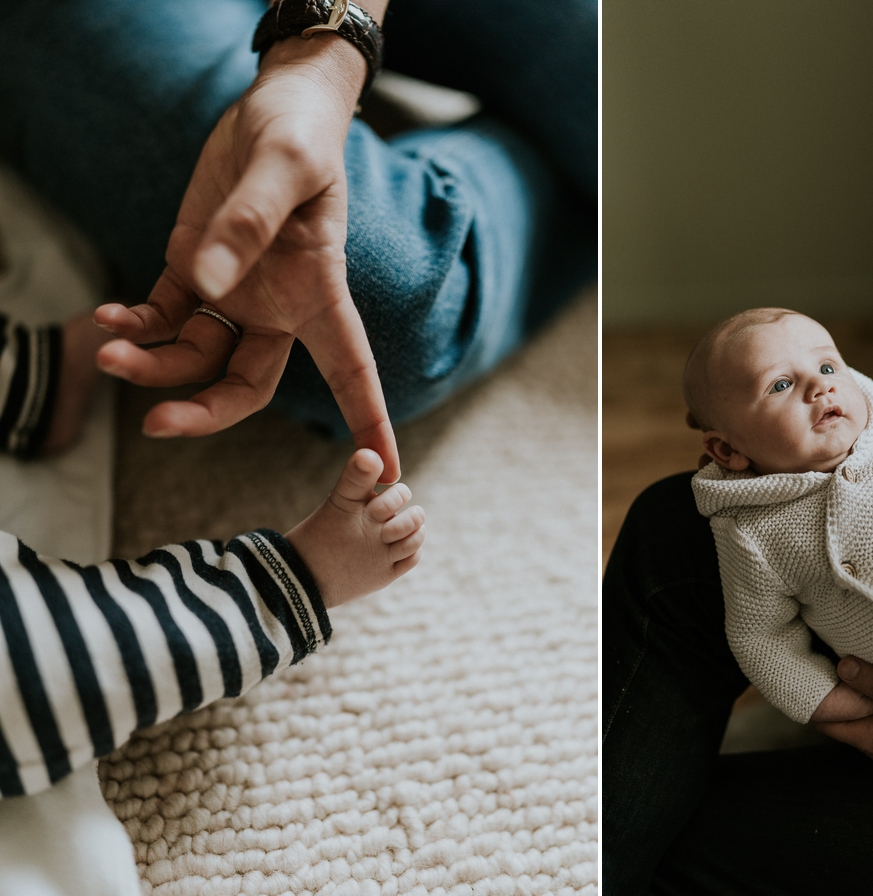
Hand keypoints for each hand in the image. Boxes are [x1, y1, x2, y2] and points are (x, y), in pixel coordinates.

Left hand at [94, 36, 399, 482]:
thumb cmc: (300, 133)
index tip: (385, 470)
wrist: (273, 104)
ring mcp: (238, 292)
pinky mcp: (195, 268)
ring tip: (108, 346)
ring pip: (197, 357)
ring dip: (153, 365)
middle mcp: (281, 305)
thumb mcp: (283, 165)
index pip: (352, 370)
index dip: (368, 421)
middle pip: (248, 386)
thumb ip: (248, 223)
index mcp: (320, 291)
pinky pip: (165, 316)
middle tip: (156, 423)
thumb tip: (208, 287)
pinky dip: (135, 325)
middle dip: (205, 413)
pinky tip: (108, 319)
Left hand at [813, 656, 872, 796]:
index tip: (811, 670)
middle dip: (836, 692)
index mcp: (870, 739)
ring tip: (856, 664)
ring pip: (865, 717)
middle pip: (844, 718)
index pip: (826, 721)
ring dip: (860, 696)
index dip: (816, 697)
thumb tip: (842, 665)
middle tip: (831, 658)